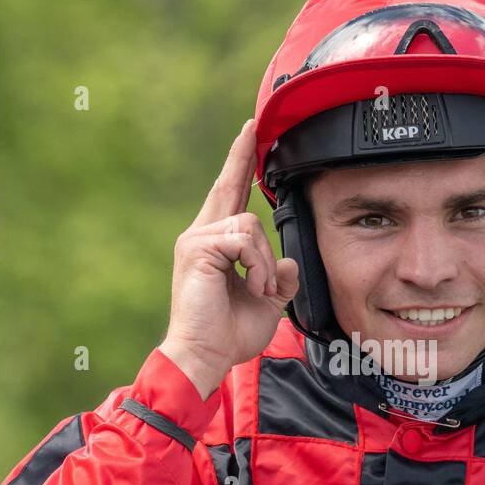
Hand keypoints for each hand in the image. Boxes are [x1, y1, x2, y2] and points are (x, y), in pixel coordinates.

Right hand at [160, 118, 298, 398]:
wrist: (206, 355)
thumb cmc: (229, 334)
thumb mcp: (267, 302)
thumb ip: (279, 279)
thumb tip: (289, 261)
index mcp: (215, 244)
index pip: (230, 195)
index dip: (240, 164)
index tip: (250, 133)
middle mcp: (200, 235)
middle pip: (230, 190)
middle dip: (242, 157)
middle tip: (254, 128)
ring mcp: (195, 239)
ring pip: (250, 224)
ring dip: (264, 261)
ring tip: (258, 287)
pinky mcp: (196, 248)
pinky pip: (243, 239)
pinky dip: (257, 264)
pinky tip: (252, 285)